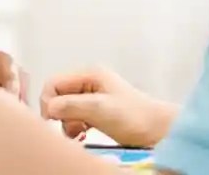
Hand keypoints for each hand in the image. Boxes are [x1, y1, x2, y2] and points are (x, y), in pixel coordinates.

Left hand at [0, 38, 26, 129]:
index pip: (1, 60)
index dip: (11, 78)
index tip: (9, 99)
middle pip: (14, 79)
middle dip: (19, 96)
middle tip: (14, 119)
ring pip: (10, 99)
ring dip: (14, 112)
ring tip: (10, 130)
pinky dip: (3, 124)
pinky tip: (0, 137)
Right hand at [40, 67, 175, 147]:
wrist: (159, 131)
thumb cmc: (132, 118)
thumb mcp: (99, 109)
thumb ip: (71, 106)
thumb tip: (49, 108)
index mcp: (89, 74)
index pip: (54, 83)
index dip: (49, 101)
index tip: (54, 121)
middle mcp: (89, 81)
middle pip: (58, 95)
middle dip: (58, 113)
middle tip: (70, 129)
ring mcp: (94, 95)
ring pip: (65, 107)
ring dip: (67, 122)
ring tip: (78, 133)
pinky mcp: (98, 109)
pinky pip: (75, 115)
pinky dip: (74, 126)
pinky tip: (82, 134)